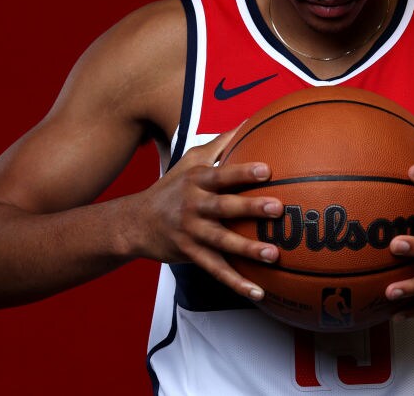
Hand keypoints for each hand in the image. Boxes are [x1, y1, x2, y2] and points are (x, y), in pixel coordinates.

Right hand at [128, 130, 283, 300]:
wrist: (136, 222)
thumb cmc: (173, 186)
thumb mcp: (191, 160)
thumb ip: (221, 143)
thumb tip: (250, 121)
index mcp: (197, 181)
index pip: (222, 175)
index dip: (242, 172)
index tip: (267, 170)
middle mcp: (194, 207)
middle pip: (224, 207)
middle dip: (249, 208)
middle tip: (277, 208)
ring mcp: (192, 233)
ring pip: (222, 243)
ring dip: (247, 250)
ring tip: (274, 254)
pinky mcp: (191, 255)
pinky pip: (216, 271)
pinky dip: (237, 282)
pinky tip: (259, 292)